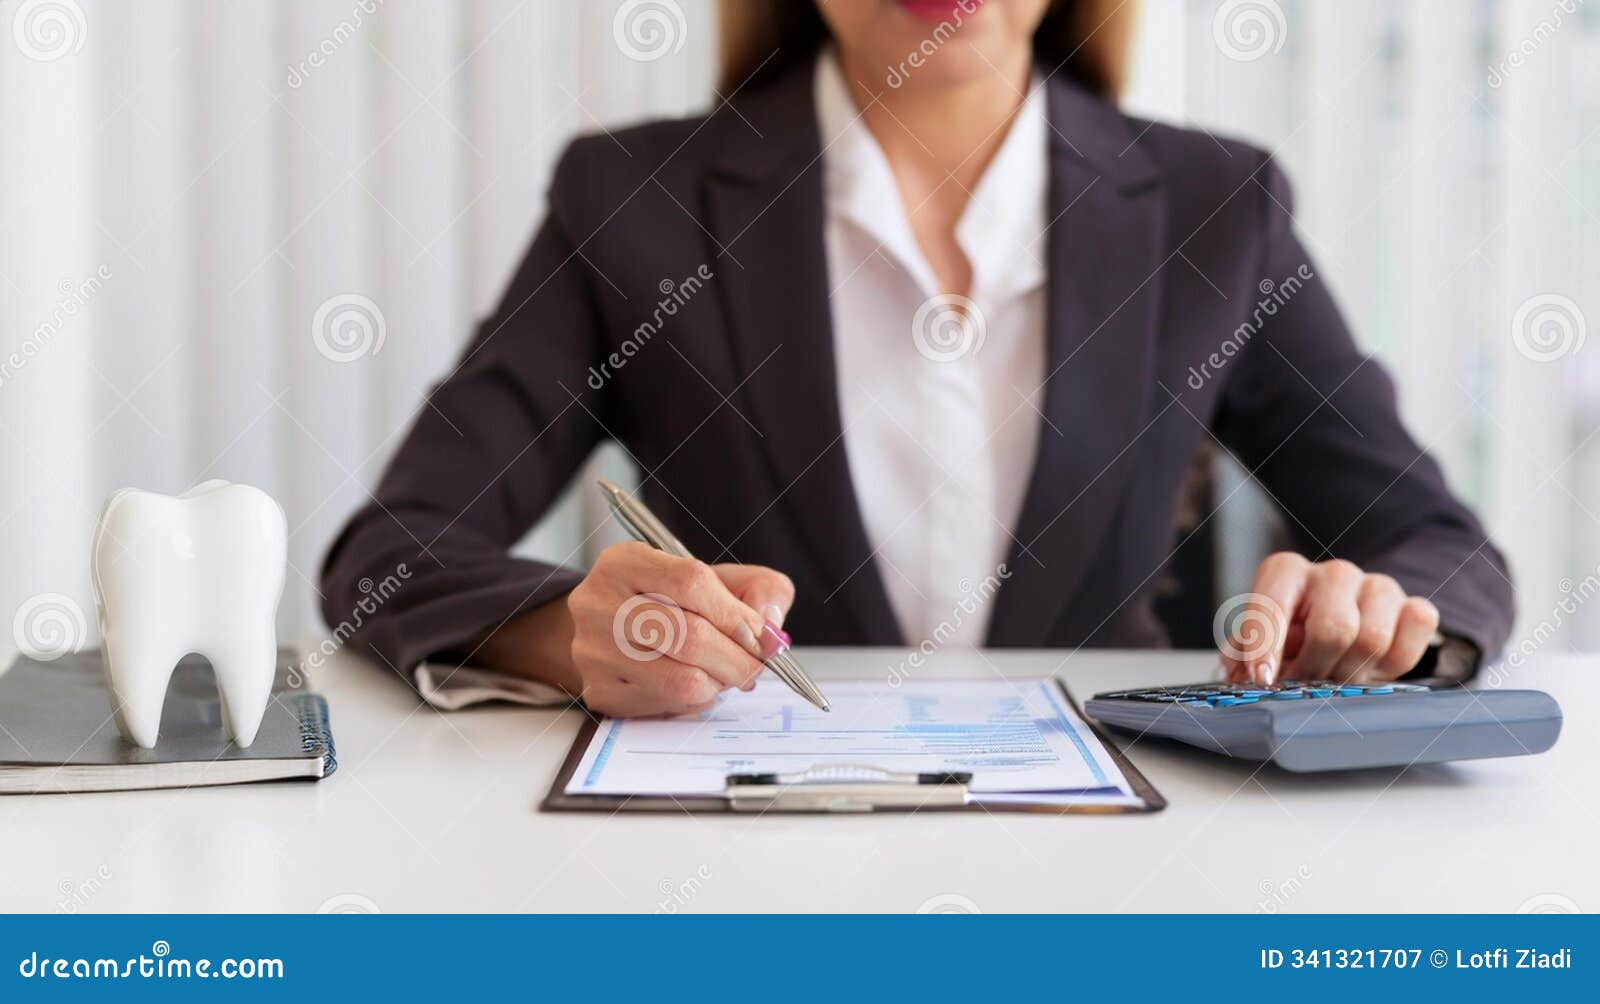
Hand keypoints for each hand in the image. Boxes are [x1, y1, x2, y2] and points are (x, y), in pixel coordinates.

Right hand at [564, 541, 794, 716]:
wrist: (608, 631)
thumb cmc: (670, 602)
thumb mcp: (714, 577)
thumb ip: (756, 588)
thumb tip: (770, 627)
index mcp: (625, 562)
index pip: (691, 583)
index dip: (737, 614)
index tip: (762, 635)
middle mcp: (599, 603)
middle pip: (687, 635)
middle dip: (737, 658)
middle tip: (756, 665)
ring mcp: (593, 650)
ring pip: (679, 679)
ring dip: (719, 683)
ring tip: (727, 674)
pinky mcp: (598, 691)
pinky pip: (666, 706)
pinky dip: (695, 701)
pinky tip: (697, 685)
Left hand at [1219, 553, 1440, 684]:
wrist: (1345, 633)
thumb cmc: (1294, 637)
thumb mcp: (1261, 643)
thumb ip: (1245, 656)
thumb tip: (1241, 676)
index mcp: (1286, 573)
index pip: (1272, 605)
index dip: (1266, 645)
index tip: (1263, 679)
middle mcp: (1333, 572)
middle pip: (1333, 628)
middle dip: (1317, 668)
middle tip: (1306, 684)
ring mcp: (1378, 585)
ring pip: (1374, 637)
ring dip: (1352, 672)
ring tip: (1335, 677)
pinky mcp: (1413, 606)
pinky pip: (1415, 631)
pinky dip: (1394, 663)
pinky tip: (1372, 666)